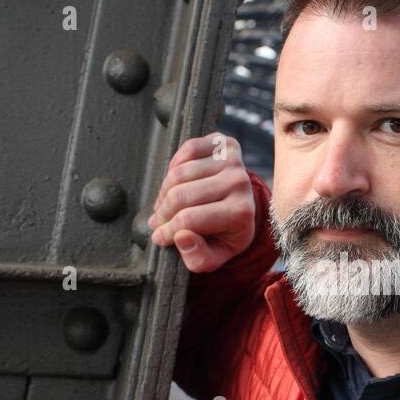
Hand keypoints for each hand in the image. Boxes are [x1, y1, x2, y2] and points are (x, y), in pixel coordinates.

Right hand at [148, 132, 255, 273]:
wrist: (243, 207)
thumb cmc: (226, 234)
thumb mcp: (215, 256)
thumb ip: (198, 257)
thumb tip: (180, 237)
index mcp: (241, 213)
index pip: (189, 219)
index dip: (167, 231)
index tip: (158, 238)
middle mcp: (239, 182)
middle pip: (180, 195)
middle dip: (162, 213)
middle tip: (157, 222)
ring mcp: (233, 160)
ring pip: (179, 173)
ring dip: (164, 193)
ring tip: (164, 206)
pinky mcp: (223, 142)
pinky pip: (186, 150)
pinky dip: (173, 167)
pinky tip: (174, 184)